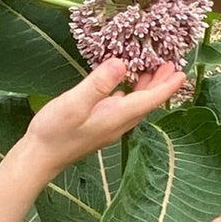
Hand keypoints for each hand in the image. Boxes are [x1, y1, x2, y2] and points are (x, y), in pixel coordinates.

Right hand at [24, 60, 185, 173]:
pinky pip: (121, 108)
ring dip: (146, 88)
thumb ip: (98, 84)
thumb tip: (121, 63)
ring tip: (153, 71)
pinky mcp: (98, 126)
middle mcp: (117, 123)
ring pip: (135, 105)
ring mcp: (108, 126)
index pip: (149, 100)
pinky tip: (123, 87)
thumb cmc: (54, 132)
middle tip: (172, 65)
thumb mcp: (74, 103)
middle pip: (146, 103)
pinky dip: (129, 94)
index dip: (167, 86)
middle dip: (161, 84)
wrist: (38, 158)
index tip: (182, 72)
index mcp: (116, 116)